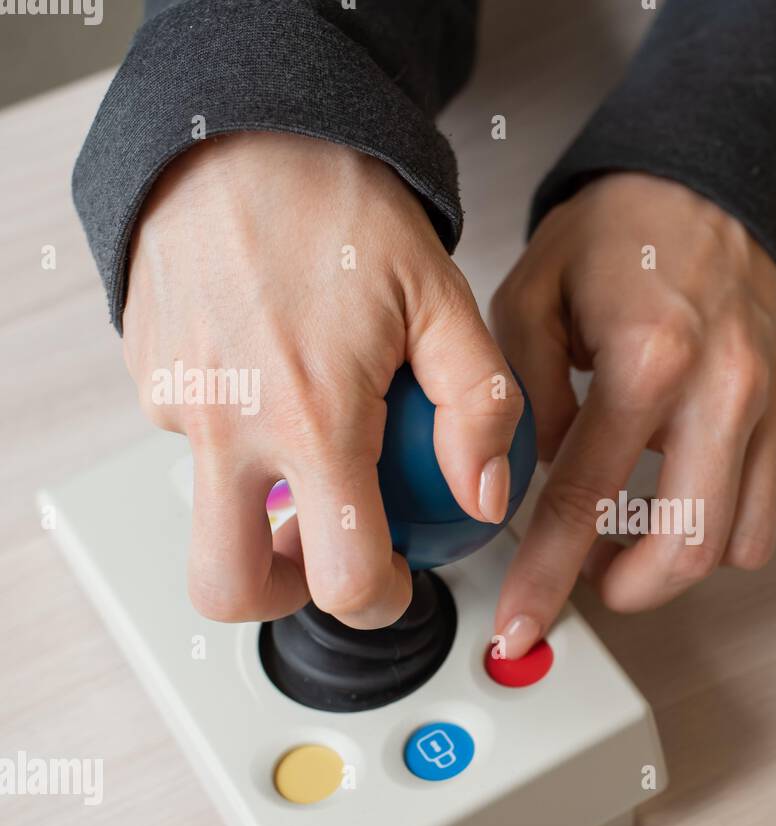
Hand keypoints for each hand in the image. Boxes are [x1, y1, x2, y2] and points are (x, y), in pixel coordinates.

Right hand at [124, 131, 522, 628]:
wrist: (240, 132)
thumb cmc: (342, 212)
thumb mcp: (442, 300)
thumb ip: (478, 405)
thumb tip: (485, 495)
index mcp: (312, 420)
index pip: (340, 580)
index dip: (380, 602)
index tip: (398, 577)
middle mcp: (230, 427)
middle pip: (228, 589)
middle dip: (284, 597)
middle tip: (327, 559)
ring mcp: (178, 407)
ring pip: (212, 510)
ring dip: (264, 507)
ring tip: (317, 437)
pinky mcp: (149, 380)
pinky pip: (197, 444)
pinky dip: (243, 437)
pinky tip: (279, 377)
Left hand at [489, 172, 775, 656]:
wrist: (713, 186)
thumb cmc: (620, 238)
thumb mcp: (531, 295)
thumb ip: (520, 397)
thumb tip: (533, 481)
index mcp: (650, 360)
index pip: (587, 502)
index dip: (545, 579)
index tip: (520, 628)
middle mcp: (728, 390)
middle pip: (687, 552)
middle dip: (628, 590)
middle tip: (590, 578)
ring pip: (740, 545)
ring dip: (679, 559)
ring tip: (636, 527)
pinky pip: (770, 509)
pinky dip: (723, 523)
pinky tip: (683, 487)